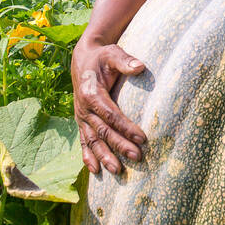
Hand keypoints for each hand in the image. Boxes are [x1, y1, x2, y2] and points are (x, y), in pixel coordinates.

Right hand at [72, 39, 146, 174]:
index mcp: (91, 94)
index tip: (143, 138)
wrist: (83, 60)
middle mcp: (83, 108)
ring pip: (92, 141)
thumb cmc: (102, 58)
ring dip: (104, 156)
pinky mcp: (82, 122)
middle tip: (137, 157)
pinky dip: (88, 156)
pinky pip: (83, 141)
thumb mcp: (112, 54)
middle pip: (103, 131)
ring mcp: (81, 117)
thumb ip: (124, 61)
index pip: (111, 115)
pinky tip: (95, 171)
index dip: (126, 127)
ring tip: (117, 171)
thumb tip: (140, 67)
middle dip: (119, 145)